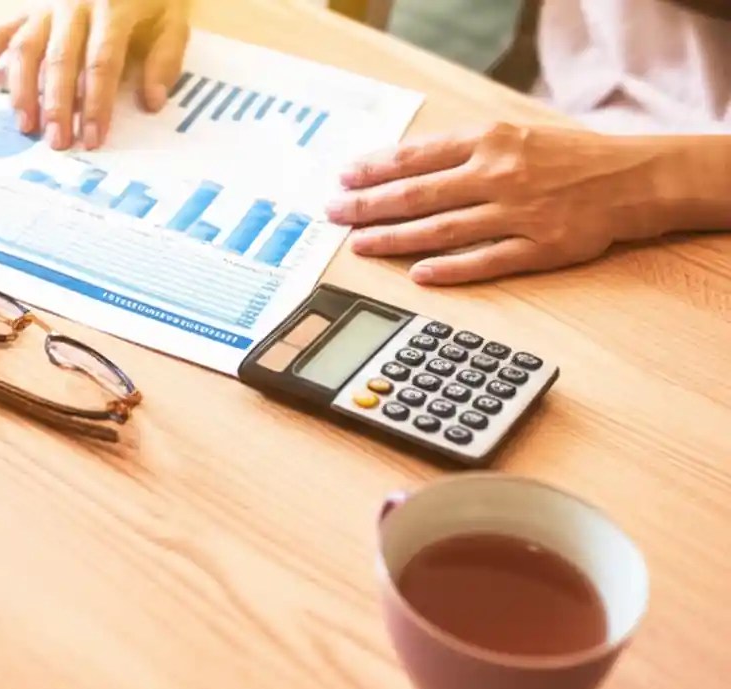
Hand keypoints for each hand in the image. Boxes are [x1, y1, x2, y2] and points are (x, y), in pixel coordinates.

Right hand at [0, 0, 190, 149]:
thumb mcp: (173, 18)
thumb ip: (165, 59)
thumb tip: (152, 101)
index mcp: (112, 8)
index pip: (101, 63)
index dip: (97, 104)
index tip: (93, 138)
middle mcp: (74, 5)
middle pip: (60, 60)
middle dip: (57, 106)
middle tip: (56, 142)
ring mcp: (46, 5)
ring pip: (26, 48)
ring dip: (23, 90)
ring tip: (25, 126)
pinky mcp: (29, 7)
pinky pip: (2, 31)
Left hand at [325, 124, 675, 284]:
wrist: (633, 178)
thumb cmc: (566, 158)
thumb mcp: (513, 135)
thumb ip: (462, 151)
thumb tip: (403, 166)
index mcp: (490, 141)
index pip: (417, 157)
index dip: (374, 169)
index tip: (342, 178)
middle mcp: (499, 174)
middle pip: (418, 194)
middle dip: (368, 205)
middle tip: (334, 213)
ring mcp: (519, 213)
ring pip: (442, 229)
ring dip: (394, 238)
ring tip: (360, 244)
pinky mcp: (540, 247)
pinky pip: (485, 260)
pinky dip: (449, 269)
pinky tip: (418, 274)